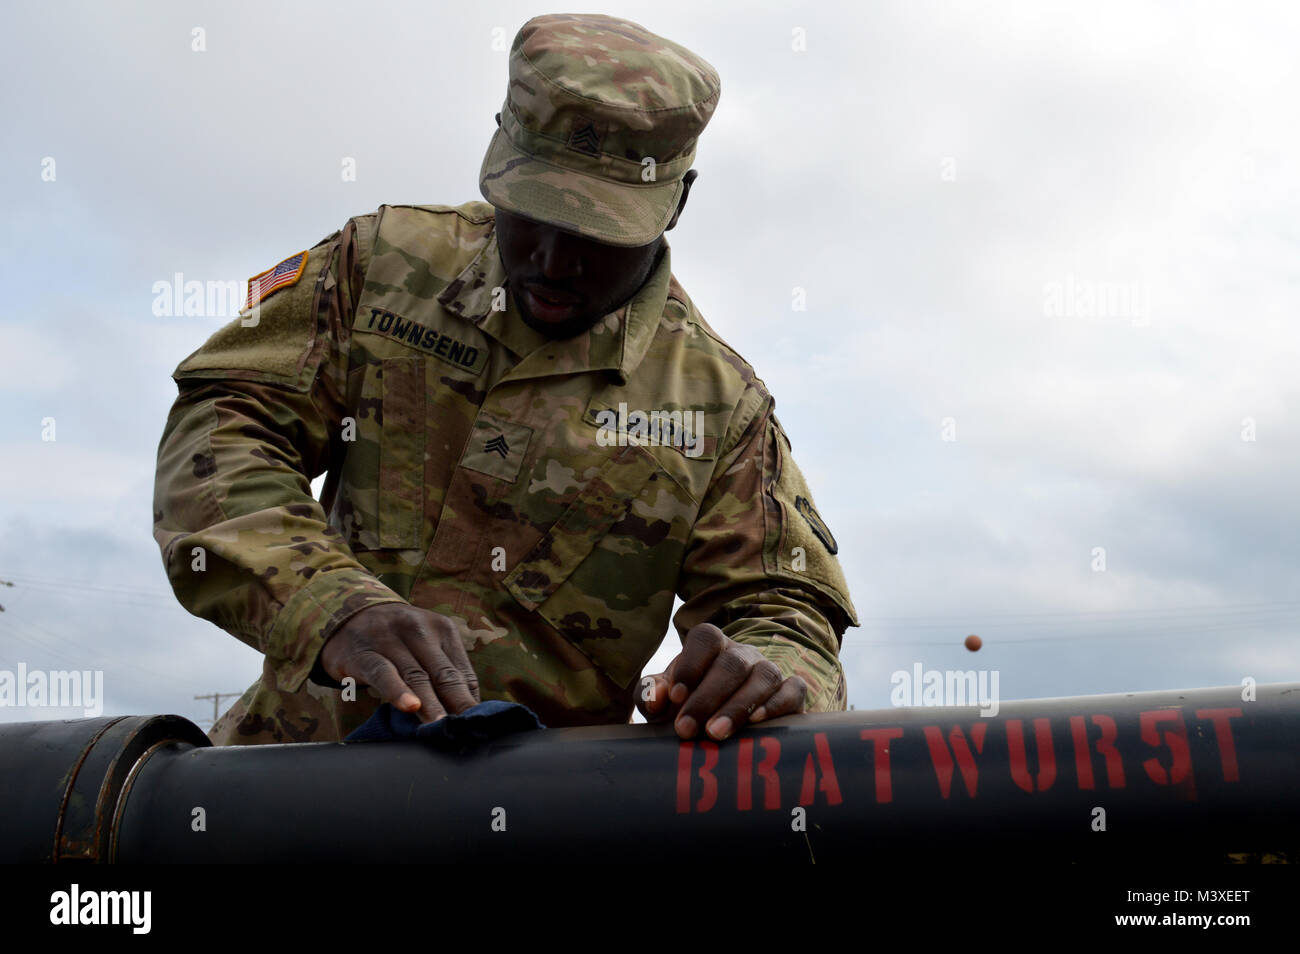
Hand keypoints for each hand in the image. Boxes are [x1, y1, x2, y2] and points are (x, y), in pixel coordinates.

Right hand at [319, 603, 480, 723]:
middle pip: (443, 674)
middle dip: (457, 704)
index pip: (462, 671)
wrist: (347, 616)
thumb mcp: (425, 645)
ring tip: (441, 726)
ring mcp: (390, 639)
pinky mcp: (364, 652)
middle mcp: (419, 629)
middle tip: (467, 730)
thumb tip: (470, 708)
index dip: (469, 700)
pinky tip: (410, 707)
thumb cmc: (396, 640)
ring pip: (416, 676)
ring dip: (431, 705)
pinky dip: (398, 691)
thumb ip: (445, 671)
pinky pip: (383, 673)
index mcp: (442, 628)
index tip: (477, 725)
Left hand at [635, 623, 806, 740]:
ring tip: (716, 733)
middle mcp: (743, 654)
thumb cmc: (688, 708)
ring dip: (739, 705)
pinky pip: (793, 690)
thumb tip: (656, 697)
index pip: (706, 638)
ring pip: (764, 676)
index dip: (690, 664)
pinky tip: (757, 722)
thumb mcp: (663, 702)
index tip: (674, 696)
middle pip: (732, 663)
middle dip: (707, 697)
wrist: (724, 730)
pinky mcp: (793, 693)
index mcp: (712, 647)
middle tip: (685, 730)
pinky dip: (776, 705)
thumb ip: (651, 694)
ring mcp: (770, 671)